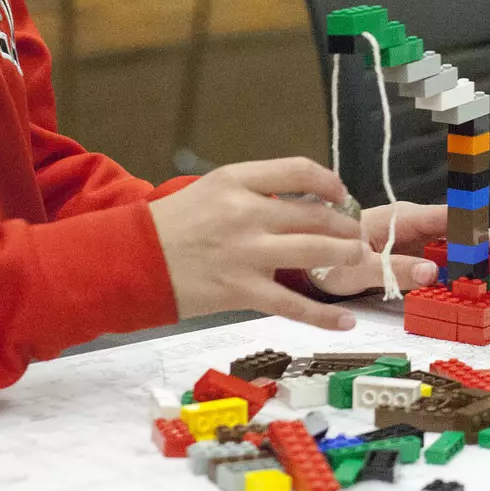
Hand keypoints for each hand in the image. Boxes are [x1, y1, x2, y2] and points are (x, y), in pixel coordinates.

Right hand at [148, 158, 371, 328]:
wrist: (131, 259)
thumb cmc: (171, 224)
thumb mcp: (211, 190)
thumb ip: (254, 192)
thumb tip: (301, 202)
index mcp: (237, 181)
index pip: (298, 170)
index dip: (330, 181)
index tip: (341, 194)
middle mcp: (246, 213)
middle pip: (315, 214)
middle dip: (345, 225)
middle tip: (356, 234)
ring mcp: (246, 253)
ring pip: (315, 253)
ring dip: (346, 256)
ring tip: (357, 260)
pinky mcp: (241, 291)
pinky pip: (293, 304)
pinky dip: (324, 316)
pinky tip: (346, 320)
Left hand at [305, 201, 489, 298]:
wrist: (308, 261)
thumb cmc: (328, 257)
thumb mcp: (360, 267)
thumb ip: (396, 270)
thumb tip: (432, 273)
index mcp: (404, 218)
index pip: (452, 219)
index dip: (481, 232)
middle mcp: (415, 227)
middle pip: (463, 236)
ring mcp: (415, 243)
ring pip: (458, 253)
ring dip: (484, 268)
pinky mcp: (412, 259)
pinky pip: (444, 266)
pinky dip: (464, 278)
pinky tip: (480, 293)